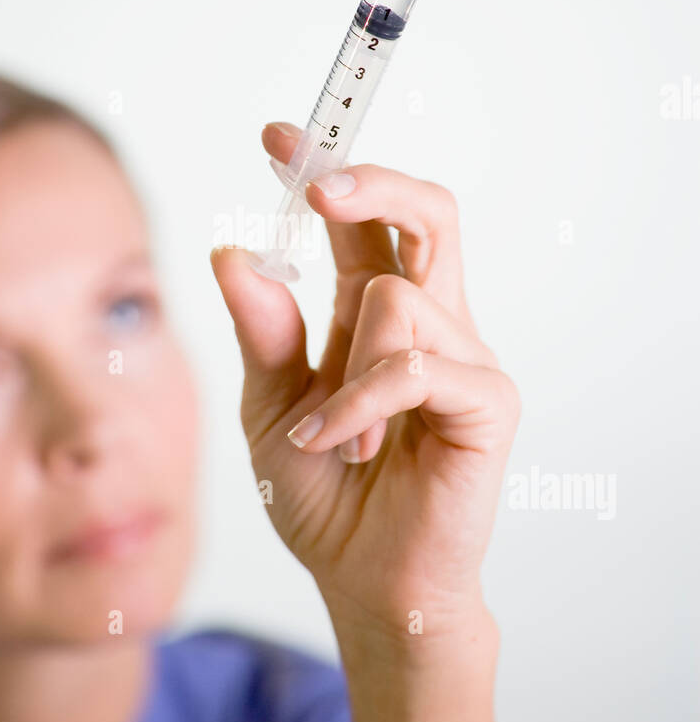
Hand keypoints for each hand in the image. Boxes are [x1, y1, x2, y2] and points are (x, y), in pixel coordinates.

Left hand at [210, 122, 520, 646]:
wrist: (367, 583)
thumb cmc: (324, 496)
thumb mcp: (270, 408)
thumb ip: (263, 334)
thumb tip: (233, 252)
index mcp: (376, 316)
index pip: (364, 224)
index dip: (327, 171)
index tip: (276, 138)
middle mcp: (429, 323)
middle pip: (428, 213)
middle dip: (373, 183)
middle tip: (318, 187)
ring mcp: (464, 356)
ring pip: (393, 297)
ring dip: (341, 371)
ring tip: (327, 438)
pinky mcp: (487, 399)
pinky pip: (410, 366)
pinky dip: (357, 407)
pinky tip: (341, 448)